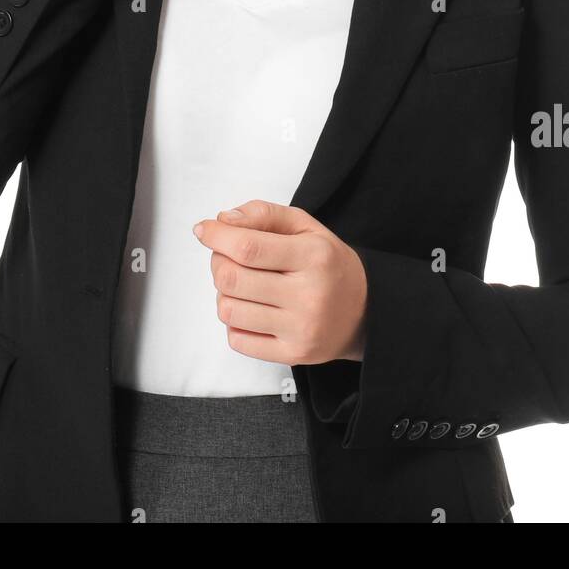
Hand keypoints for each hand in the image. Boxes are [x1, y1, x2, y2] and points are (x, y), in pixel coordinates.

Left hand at [193, 200, 367, 365]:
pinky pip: (237, 340)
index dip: (218, 237)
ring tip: (242, 285)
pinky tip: (252, 309)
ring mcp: (301, 329)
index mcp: (314, 256)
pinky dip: (234, 321)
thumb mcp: (306, 226)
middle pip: (232, 279)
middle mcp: (309, 295)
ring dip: (224, 293)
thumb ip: (264, 215)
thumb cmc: (327, 264)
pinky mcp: (293, 354)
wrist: (364, 311)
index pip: (249, 247)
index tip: (203, 230)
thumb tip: (223, 220)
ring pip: (229, 310)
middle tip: (227, 257)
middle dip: (218, 263)